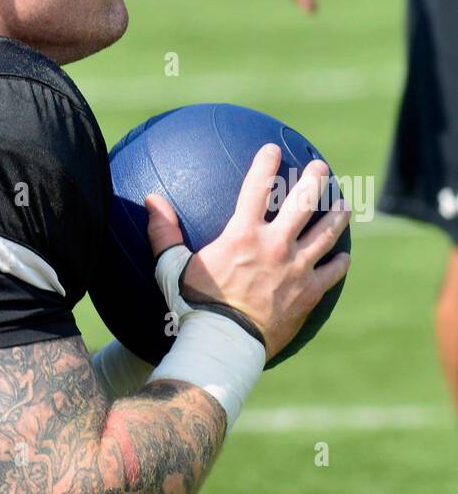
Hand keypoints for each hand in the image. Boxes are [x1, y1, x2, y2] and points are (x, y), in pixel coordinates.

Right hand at [145, 143, 350, 361]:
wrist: (225, 343)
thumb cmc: (195, 306)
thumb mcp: (172, 268)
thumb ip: (164, 233)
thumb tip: (150, 201)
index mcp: (244, 234)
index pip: (258, 187)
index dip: (266, 164)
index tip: (273, 149)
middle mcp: (276, 245)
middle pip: (304, 201)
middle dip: (315, 178)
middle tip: (320, 166)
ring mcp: (297, 268)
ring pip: (327, 234)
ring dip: (337, 215)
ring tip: (342, 204)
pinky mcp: (309, 293)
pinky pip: (331, 273)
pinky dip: (339, 264)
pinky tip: (343, 258)